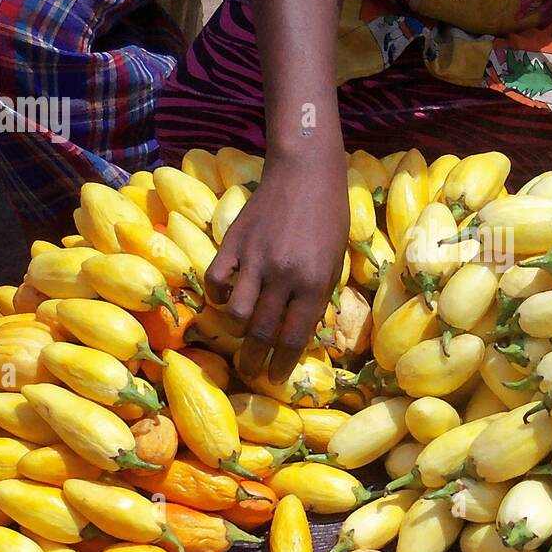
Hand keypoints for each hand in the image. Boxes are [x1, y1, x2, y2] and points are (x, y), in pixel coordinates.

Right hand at [205, 152, 349, 383]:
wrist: (305, 173)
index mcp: (314, 282)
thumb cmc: (329, 216)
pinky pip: (216, 281)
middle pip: (262, 333)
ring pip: (236, 314)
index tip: (277, 378)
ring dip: (237, 332)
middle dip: (255, 361)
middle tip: (252, 371)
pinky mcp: (233, 242)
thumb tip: (300, 331)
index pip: (293, 337)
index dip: (282, 364)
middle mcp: (283, 275)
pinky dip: (219, 296)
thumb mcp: (335, 260)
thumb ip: (318, 296)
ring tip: (240, 336)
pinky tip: (227, 298)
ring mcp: (255, 259)